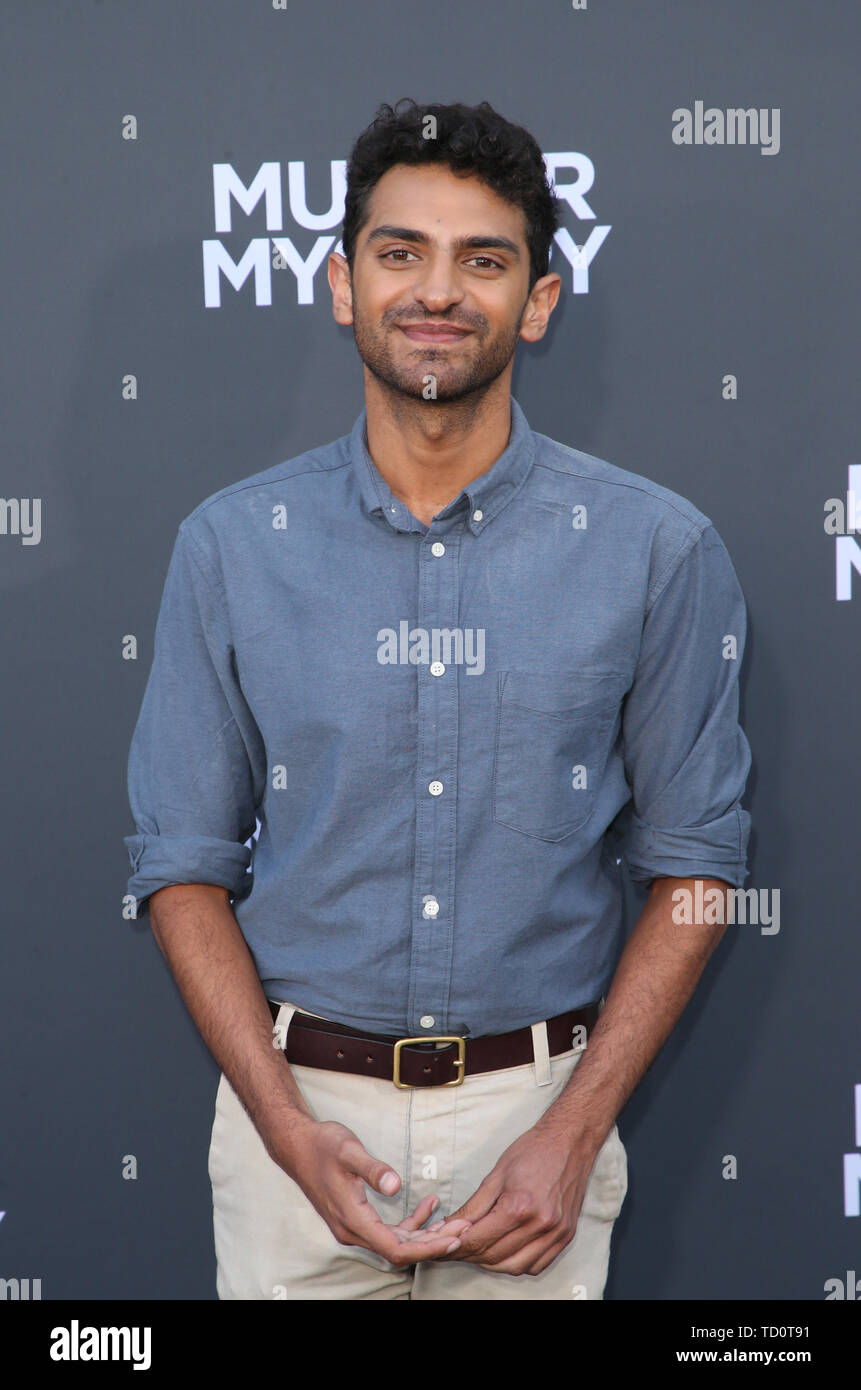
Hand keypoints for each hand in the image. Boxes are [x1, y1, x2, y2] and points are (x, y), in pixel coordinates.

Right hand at [274, 1116, 471, 1265]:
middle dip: (433, 1242)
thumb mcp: (348, 1151)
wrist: (297, 1145)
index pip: (396, 1248)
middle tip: (464, 1229)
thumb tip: (395, 1185)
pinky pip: (388, 1230)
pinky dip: (411, 1223)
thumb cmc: (322, 1145)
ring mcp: (353, 1226)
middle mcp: (352, 1230)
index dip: (427, 1248)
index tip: (453, 1240)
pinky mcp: (356, 1218)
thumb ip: (373, 1169)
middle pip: (399, 1250)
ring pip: (395, 1242)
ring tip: (453, 1220)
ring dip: (424, 1235)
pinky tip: (429, 1205)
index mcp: (352, 1219)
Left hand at [426, 1121, 596, 1275]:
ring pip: (515, 1266)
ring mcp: (556, 1233)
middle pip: (495, 1256)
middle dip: (470, 1255)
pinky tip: (505, 1252)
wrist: (569, 1141)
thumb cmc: (533, 1151)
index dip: (456, 1246)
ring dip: (492, 1263)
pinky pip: (537, 1265)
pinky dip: (517, 1264)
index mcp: (520, 1206)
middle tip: (456, 1247)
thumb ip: (473, 1206)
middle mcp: (540, 1224)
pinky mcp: (566, 1236)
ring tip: (478, 1249)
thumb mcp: (496, 1174)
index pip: (479, 1239)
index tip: (443, 1245)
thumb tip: (450, 1227)